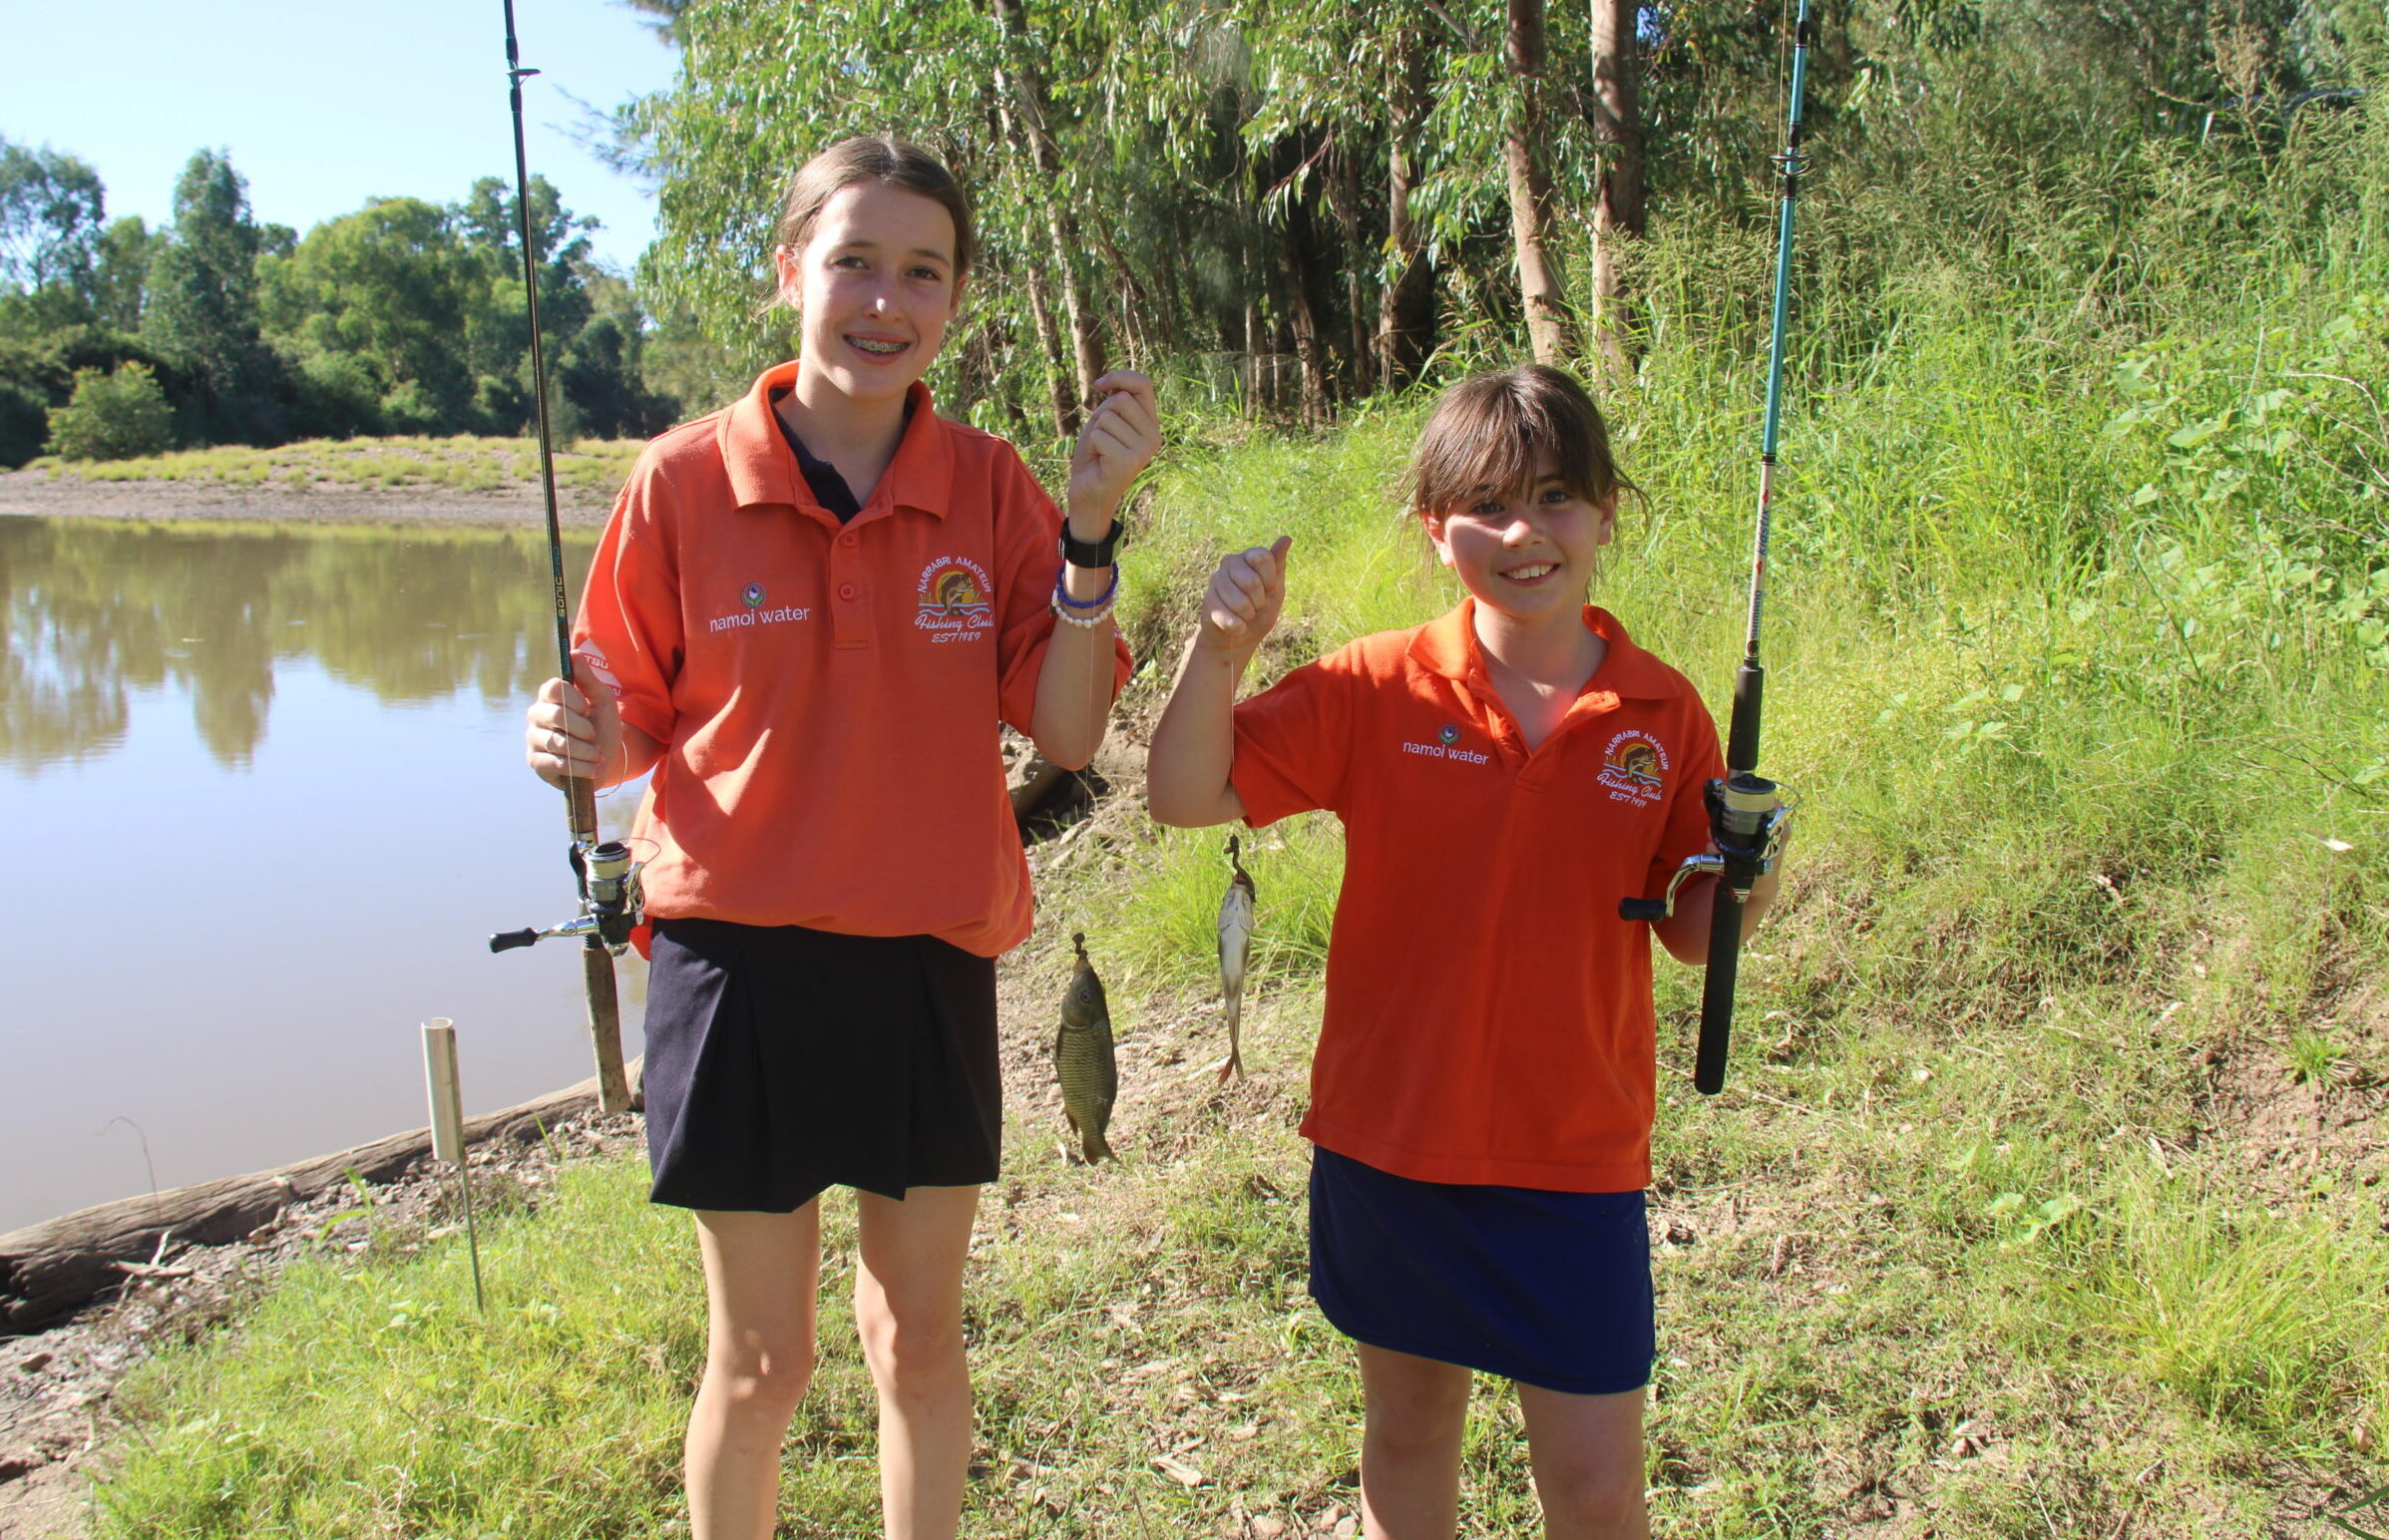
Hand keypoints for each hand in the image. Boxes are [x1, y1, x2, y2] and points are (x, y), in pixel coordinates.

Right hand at [525, 674, 620, 788]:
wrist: (605, 761)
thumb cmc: (602, 727)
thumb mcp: (602, 701)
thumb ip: (588, 679)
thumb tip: (574, 653)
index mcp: (549, 696)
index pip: (553, 688)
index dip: (574, 699)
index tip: (587, 709)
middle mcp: (536, 715)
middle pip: (555, 715)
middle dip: (583, 728)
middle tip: (593, 735)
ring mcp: (533, 739)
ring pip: (556, 742)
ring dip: (584, 751)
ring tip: (597, 755)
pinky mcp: (535, 762)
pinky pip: (555, 763)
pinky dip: (579, 767)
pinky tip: (592, 768)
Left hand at [1065, 370, 1159, 533]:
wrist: (1088, 492)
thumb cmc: (1096, 455)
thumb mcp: (1105, 421)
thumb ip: (1115, 401)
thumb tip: (1114, 382)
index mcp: (1151, 424)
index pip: (1144, 384)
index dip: (1120, 377)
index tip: (1099, 385)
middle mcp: (1154, 436)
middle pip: (1121, 399)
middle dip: (1101, 413)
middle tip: (1101, 437)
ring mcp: (1143, 451)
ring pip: (1106, 418)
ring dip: (1094, 432)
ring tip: (1100, 451)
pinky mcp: (1127, 462)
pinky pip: (1098, 436)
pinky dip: (1091, 446)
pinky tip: (1098, 460)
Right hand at [1197, 536, 1292, 654]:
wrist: (1241, 636)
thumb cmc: (1261, 610)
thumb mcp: (1275, 589)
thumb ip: (1278, 565)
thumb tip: (1286, 538)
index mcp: (1248, 556)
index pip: (1262, 557)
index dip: (1269, 579)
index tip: (1269, 589)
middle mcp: (1229, 563)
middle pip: (1252, 581)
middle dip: (1259, 601)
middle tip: (1255, 604)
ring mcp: (1216, 581)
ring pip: (1240, 602)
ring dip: (1248, 615)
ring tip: (1245, 614)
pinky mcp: (1208, 601)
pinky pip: (1229, 618)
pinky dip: (1238, 627)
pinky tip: (1236, 625)